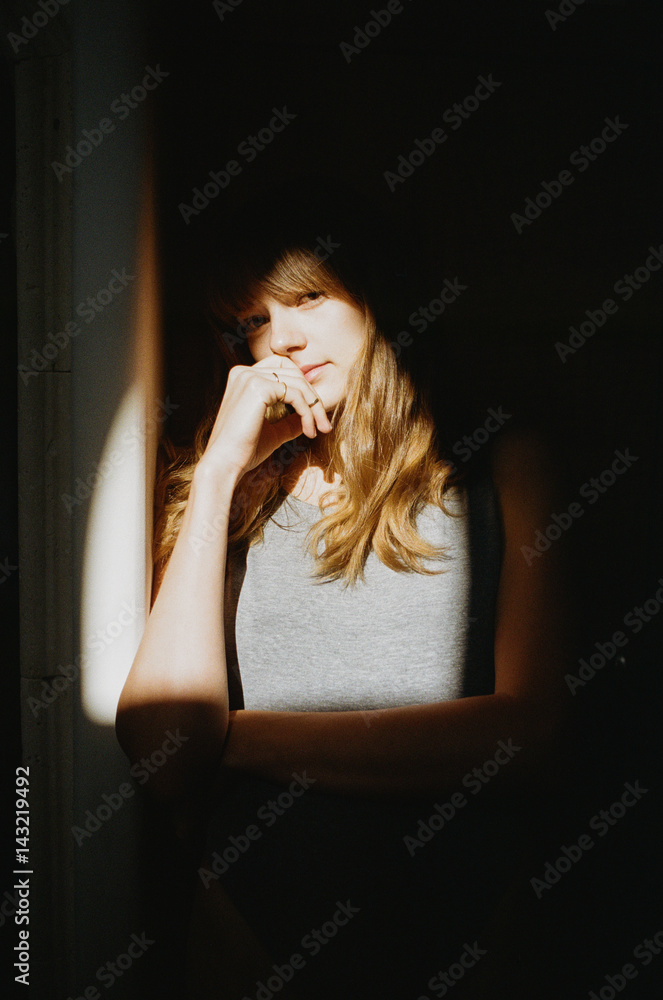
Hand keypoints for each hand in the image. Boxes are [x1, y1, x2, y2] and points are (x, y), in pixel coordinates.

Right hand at [199, 356, 331, 478]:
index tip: (314, 415)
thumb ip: (289, 420)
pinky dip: (307, 413)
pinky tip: (308, 431)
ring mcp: (250, 377)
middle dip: (313, 398)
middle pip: (294, 372)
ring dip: (314, 408)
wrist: (225, 465)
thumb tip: (310, 415)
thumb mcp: (272, 431)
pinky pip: (295, 394)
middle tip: (324, 425)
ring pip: (298, 383)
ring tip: (318, 430)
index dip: (302, 388)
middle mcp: (244, 371)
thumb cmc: (244, 451)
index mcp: (243, 377)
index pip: (283, 369)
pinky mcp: (258, 388)